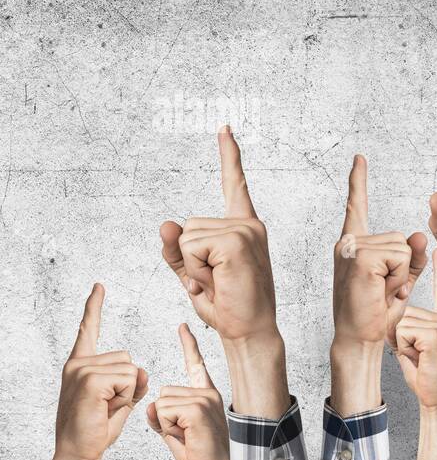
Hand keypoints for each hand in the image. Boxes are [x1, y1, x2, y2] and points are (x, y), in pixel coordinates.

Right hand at [54, 284, 148, 459]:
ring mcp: (82, 370)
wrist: (80, 451)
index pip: (89, 330)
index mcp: (81, 364)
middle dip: (129, 384)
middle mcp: (78, 363)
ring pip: (132, 370)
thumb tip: (142, 371)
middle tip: (108, 405)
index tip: (99, 286)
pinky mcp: (90, 379)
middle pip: (129, 358)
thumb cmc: (97, 427)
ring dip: (128, 392)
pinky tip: (105, 408)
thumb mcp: (119, 399)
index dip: (94, 307)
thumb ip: (131, 381)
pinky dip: (126, 396)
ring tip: (105, 407)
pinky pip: (129, 379)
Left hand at [147, 324, 229, 459]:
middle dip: (164, 417)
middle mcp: (207, 392)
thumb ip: (162, 415)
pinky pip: (165, 411)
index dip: (188, 345)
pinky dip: (168, 427)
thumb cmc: (199, 454)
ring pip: (162, 402)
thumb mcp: (175, 431)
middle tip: (184, 433)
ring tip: (186, 435)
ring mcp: (205, 399)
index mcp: (205, 394)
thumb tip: (153, 405)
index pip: (195, 365)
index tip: (183, 327)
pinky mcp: (198, 409)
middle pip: (164, 392)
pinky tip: (187, 435)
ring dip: (166, 423)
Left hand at [160, 128, 277, 341]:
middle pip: (188, 225)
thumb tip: (165, 223)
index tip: (224, 128)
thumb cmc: (228, 306)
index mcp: (243, 227)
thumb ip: (177, 250)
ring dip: (193, 266)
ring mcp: (245, 230)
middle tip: (214, 281)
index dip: (228, 155)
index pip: (234, 185)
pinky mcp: (238, 240)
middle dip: (189, 257)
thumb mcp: (195, 275)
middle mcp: (248, 224)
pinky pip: (192, 247)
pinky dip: (197, 270)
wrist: (249, 331)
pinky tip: (219, 282)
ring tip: (218, 283)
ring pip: (186, 237)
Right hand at [333, 154, 427, 348]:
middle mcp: (348, 243)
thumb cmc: (375, 313)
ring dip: (401, 274)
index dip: (358, 182)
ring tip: (382, 291)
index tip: (360, 158)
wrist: (359, 339)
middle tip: (384, 290)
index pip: (356, 207)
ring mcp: (351, 249)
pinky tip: (381, 291)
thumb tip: (419, 236)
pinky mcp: (360, 258)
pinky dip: (398, 278)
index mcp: (353, 245)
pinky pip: (400, 257)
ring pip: (402, 248)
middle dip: (403, 267)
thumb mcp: (398, 281)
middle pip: (399, 238)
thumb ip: (410, 257)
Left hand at [395, 250, 436, 410]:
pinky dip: (405, 348)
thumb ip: (414, 330)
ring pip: (403, 323)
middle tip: (418, 356)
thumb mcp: (420, 348)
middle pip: (407, 312)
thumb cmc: (430, 377)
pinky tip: (421, 359)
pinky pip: (404, 331)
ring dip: (403, 344)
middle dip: (402, 336)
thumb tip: (400, 319)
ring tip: (419, 358)